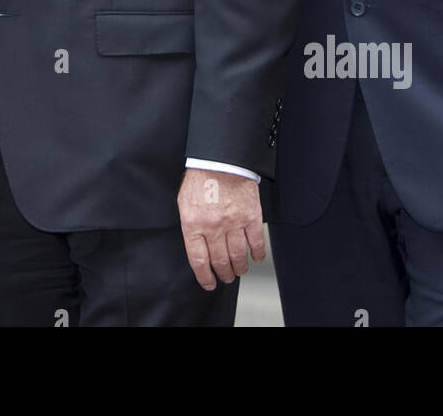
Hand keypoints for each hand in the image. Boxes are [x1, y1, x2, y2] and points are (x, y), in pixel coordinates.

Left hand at [176, 168, 265, 290]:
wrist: (221, 160)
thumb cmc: (201, 179)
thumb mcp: (185, 203)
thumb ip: (190, 226)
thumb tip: (196, 247)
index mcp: (194, 224)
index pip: (199, 260)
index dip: (204, 277)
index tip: (209, 283)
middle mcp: (213, 227)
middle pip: (220, 261)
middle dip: (223, 274)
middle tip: (226, 278)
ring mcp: (234, 223)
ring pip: (239, 256)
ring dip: (240, 268)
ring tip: (239, 271)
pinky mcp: (251, 217)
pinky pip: (256, 242)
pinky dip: (258, 254)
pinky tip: (256, 257)